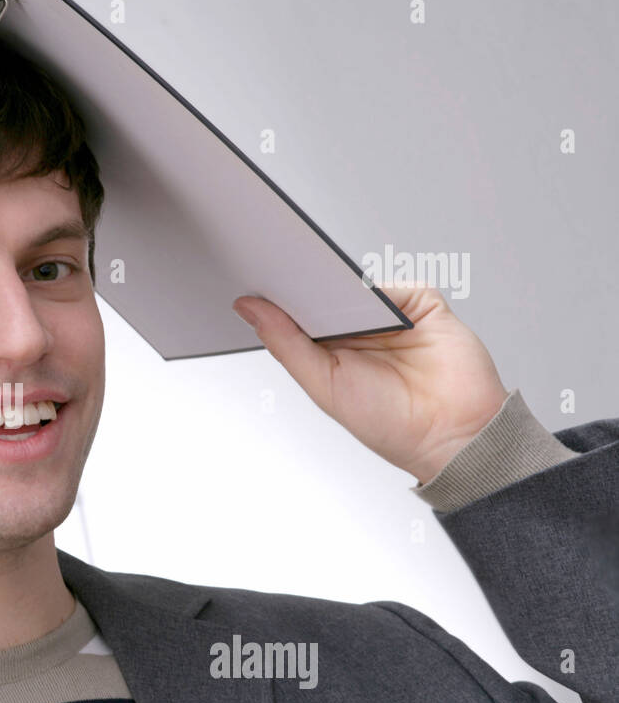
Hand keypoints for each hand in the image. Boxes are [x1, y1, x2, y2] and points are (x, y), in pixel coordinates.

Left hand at [232, 285, 508, 484]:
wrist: (453, 435)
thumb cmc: (389, 423)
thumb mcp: (323, 384)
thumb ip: (287, 344)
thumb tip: (249, 308)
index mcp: (327, 349)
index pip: (294, 312)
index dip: (274, 297)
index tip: (249, 280)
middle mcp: (356, 329)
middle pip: (321, 290)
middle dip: (300, 281)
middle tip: (273, 267)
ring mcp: (389, 315)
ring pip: (353, 282)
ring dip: (333, 279)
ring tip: (308, 277)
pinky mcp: (421, 304)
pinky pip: (393, 284)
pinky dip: (376, 287)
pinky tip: (361, 298)